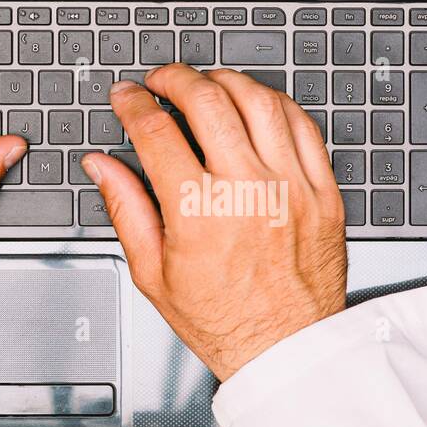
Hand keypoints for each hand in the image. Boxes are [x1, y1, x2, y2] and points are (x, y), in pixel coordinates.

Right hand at [82, 64, 346, 380]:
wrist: (285, 348)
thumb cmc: (222, 320)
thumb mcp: (153, 273)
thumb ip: (126, 208)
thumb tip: (102, 166)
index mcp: (198, 212)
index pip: (156, 130)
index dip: (133, 103)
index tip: (127, 97)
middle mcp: (248, 191)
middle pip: (207, 100)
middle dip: (175, 78)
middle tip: (162, 81)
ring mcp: (292, 188)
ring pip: (260, 101)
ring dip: (226, 81)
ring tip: (207, 86)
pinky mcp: (324, 193)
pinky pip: (303, 126)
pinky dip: (275, 104)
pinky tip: (256, 106)